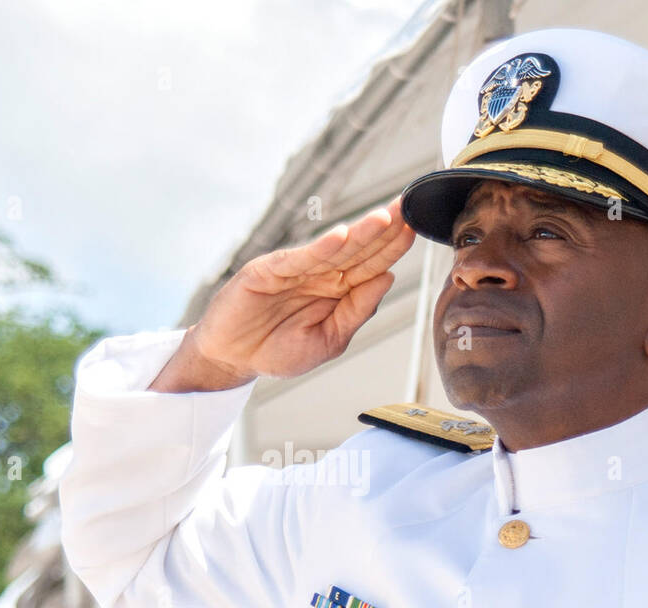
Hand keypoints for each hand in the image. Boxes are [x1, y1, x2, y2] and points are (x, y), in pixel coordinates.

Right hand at [150, 198, 415, 391]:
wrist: (232, 358)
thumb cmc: (277, 351)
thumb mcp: (328, 340)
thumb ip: (356, 311)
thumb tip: (386, 279)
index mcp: (337, 291)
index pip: (371, 264)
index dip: (393, 247)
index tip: (415, 228)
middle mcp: (320, 275)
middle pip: (358, 249)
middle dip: (384, 230)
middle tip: (408, 208)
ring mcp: (295, 270)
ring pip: (334, 249)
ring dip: (359, 233)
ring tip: (384, 217)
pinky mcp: (268, 271)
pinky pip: (299, 259)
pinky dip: (319, 248)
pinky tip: (341, 237)